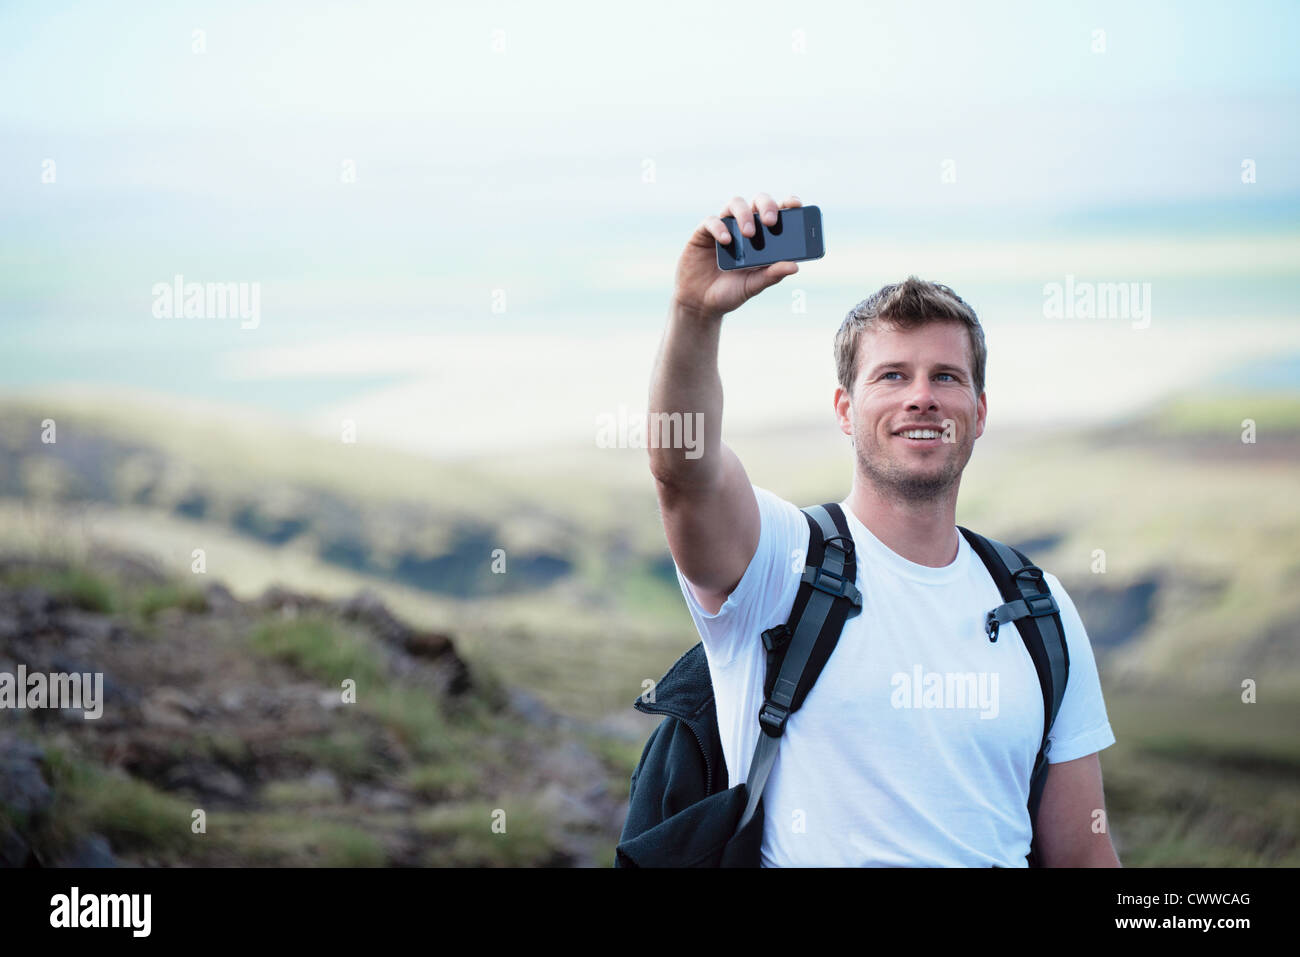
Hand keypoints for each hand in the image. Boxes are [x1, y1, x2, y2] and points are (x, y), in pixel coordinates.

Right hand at [672, 192, 802, 320]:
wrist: (701, 303)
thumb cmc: (730, 292)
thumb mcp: (754, 285)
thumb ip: (772, 275)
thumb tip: (795, 266)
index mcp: (763, 236)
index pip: (778, 211)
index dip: (788, 203)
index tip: (796, 205)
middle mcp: (744, 226)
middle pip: (758, 201)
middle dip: (766, 206)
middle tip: (770, 222)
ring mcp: (724, 227)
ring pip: (736, 204)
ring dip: (744, 215)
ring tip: (748, 234)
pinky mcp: (704, 233)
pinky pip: (712, 221)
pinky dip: (720, 228)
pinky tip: (726, 241)